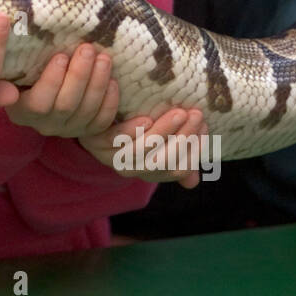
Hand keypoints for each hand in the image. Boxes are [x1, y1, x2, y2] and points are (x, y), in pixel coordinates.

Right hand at [4, 44, 118, 137]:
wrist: (47, 84)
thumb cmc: (27, 67)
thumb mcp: (18, 64)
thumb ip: (20, 56)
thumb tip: (18, 28)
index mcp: (21, 110)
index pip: (38, 103)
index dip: (51, 81)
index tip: (61, 56)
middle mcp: (43, 125)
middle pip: (65, 106)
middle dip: (79, 76)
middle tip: (87, 49)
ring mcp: (66, 130)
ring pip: (85, 112)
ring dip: (97, 84)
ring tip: (104, 58)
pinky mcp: (86, 131)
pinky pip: (101, 122)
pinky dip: (109, 102)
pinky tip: (113, 82)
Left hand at [80, 108, 205, 188]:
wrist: (90, 117)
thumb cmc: (130, 128)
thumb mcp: (155, 142)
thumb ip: (175, 156)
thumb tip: (193, 182)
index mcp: (146, 171)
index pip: (177, 169)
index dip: (194, 151)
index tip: (205, 127)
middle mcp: (129, 169)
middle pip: (162, 161)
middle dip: (183, 137)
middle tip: (195, 114)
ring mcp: (110, 156)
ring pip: (142, 149)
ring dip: (163, 131)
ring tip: (178, 112)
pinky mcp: (95, 141)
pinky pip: (116, 140)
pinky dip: (132, 130)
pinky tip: (145, 119)